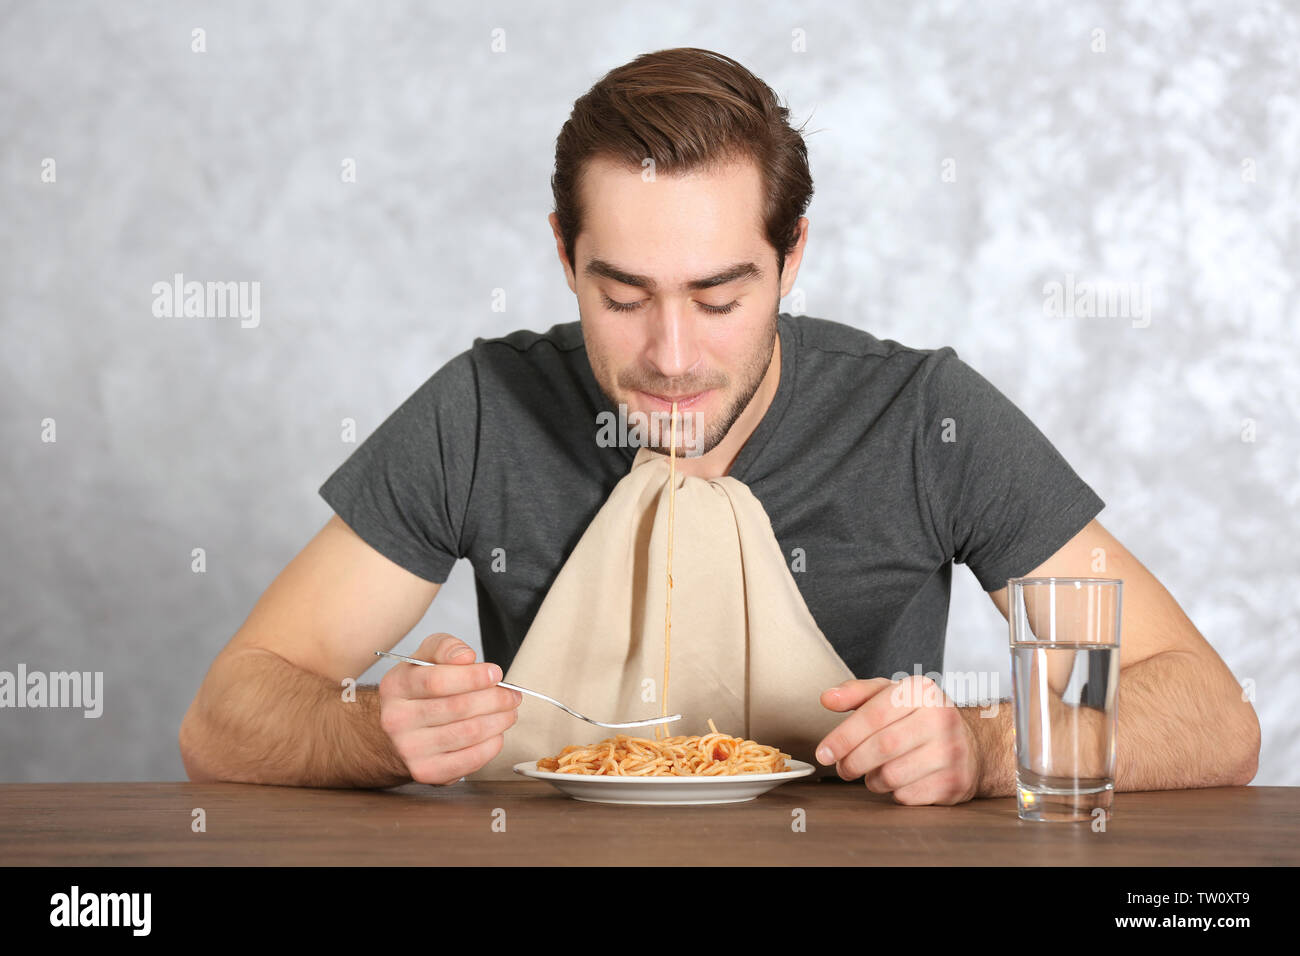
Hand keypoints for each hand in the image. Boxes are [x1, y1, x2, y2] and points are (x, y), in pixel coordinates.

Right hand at [378, 633, 521, 784]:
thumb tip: (466, 656)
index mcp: (395, 686)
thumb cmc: (420, 690)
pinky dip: (491, 745)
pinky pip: (470, 759)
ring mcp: (409, 749)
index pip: (437, 680)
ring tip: (509, 712)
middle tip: (512, 695)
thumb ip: (445, 647)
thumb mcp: (425, 658)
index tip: (496, 673)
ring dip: (498, 720)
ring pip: (468, 732)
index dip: (473, 677)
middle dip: (495, 699)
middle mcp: (396, 720)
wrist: (399, 732)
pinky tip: (496, 733)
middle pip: (457, 707)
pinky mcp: (427, 771)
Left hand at [815, 676, 979, 804]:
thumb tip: (827, 698)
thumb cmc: (922, 718)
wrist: (972, 746)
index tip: (824, 753)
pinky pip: (907, 795)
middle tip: (842, 768)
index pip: (873, 715)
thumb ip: (857, 693)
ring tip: (871, 773)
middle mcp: (941, 718)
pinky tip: (896, 782)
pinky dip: (892, 793)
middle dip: (852, 762)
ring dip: (871, 779)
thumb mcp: (892, 695)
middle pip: (882, 747)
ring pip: (892, 775)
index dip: (843, 737)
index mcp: (922, 691)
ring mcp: (951, 752)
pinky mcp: (954, 782)